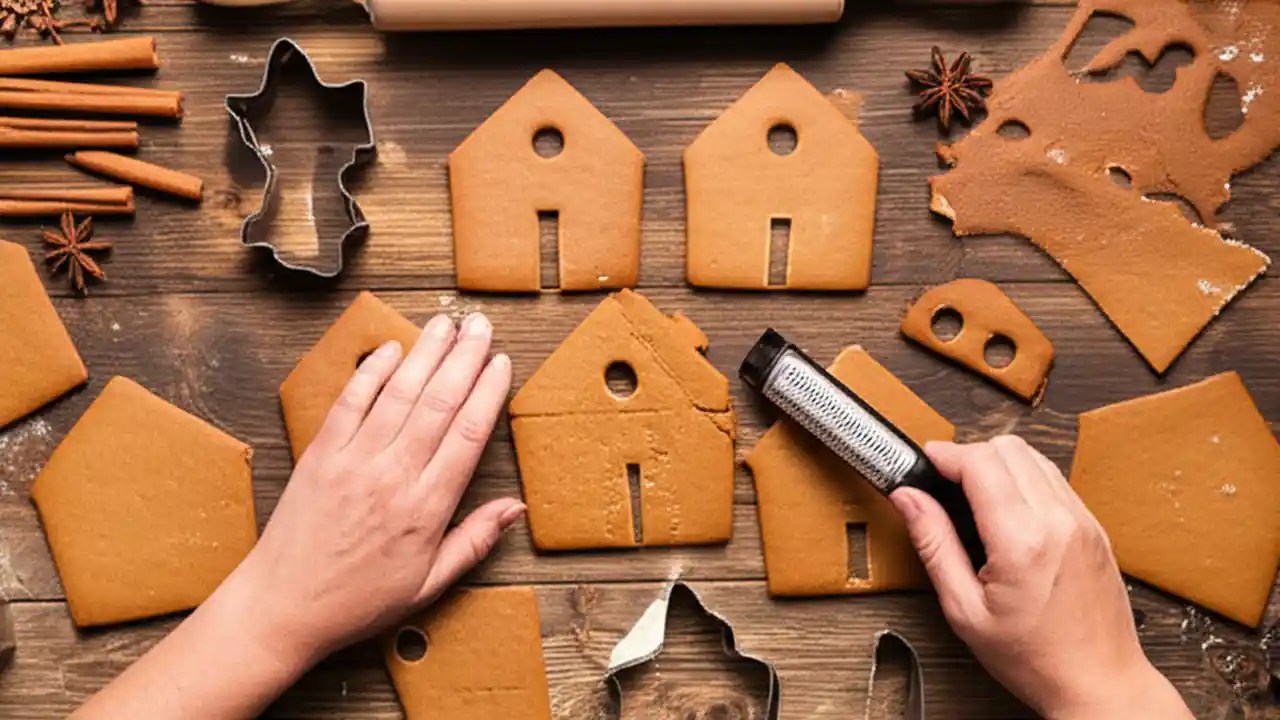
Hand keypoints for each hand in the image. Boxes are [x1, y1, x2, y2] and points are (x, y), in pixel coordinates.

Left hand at [226, 312, 522, 665]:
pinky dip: (372, 372)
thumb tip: (515, 507)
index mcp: (426, 509)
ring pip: (399, 394)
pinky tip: (391, 349)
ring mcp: (353, 462)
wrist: (283, 607)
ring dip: (425, 353)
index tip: (502, 365)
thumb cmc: (358, 600)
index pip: (467, 435)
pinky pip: (350, 403)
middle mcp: (393, 477)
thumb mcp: (429, 584)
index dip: (488, 393)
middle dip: (464, 358)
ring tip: (445, 324)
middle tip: (481, 327)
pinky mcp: (320, 455)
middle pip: (439, 403)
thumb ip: (475, 540)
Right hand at [889, 437, 1192, 719]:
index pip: (980, 462)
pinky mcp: (1094, 527)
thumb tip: (908, 499)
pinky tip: (1008, 512)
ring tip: (975, 498)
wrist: (1099, 683)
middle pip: (1007, 447)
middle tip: (945, 483)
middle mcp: (1059, 521)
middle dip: (969, 455)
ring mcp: (1082, 521)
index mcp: (1023, 541)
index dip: (945, 454)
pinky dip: (1024, 479)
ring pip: (1033, 455)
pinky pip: (1054, 478)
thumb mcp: (965, 610)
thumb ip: (933, 544)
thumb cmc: (1036, 658)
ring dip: (998, 463)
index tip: (925, 463)